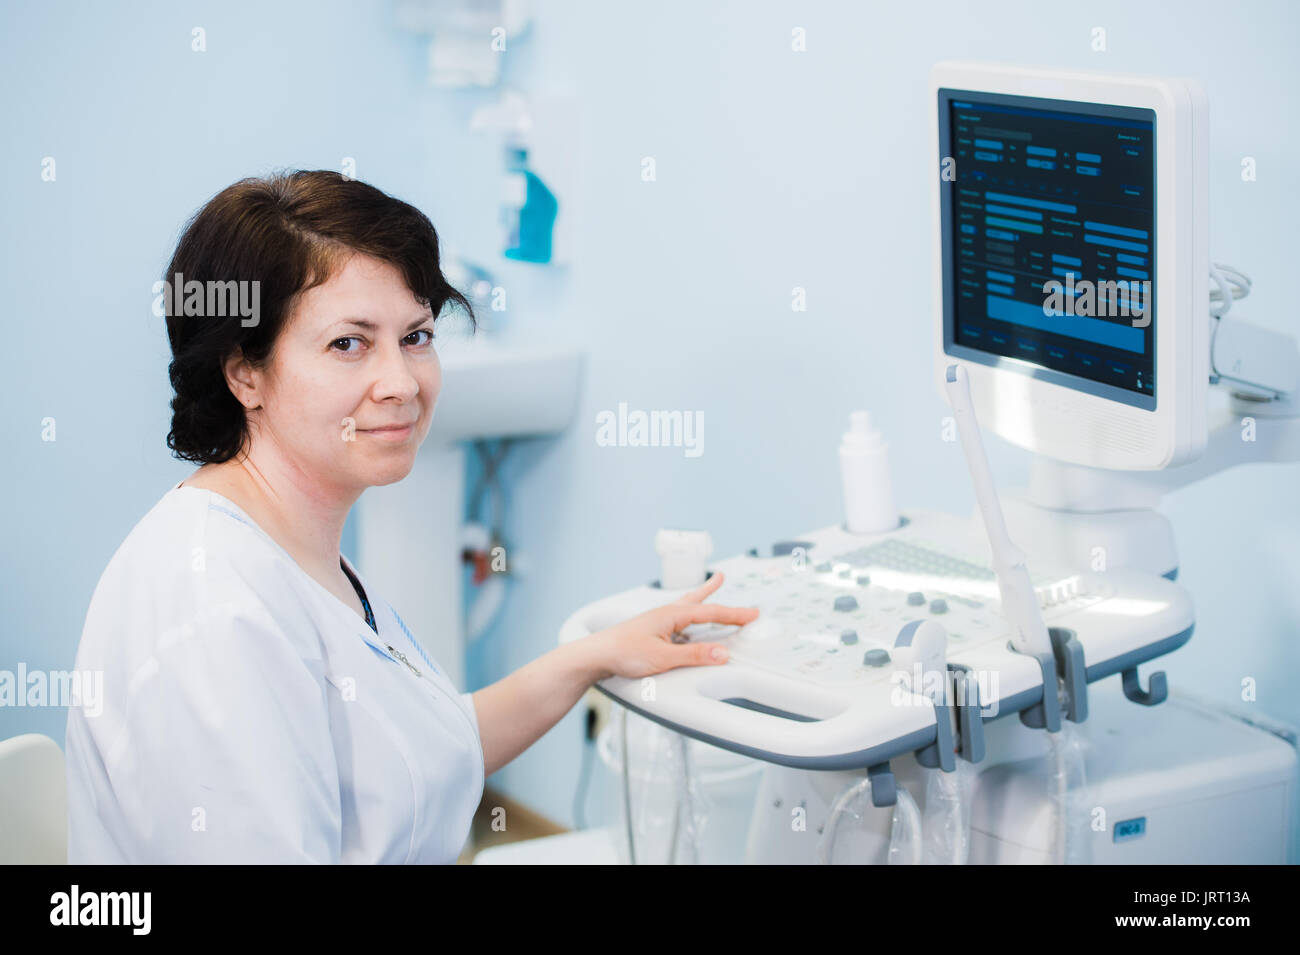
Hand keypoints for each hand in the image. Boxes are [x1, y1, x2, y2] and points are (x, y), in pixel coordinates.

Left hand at [591, 572, 759, 680]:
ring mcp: (659, 621)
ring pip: (688, 607)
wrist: (596, 655)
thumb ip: (694, 656)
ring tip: (713, 585)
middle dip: (715, 592)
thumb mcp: (663, 657)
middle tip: (725, 579)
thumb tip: (722, 653)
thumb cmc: (623, 652)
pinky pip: (679, 620)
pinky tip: (690, 624)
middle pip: (698, 601)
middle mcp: (666, 614)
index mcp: (671, 614)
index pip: (710, 612)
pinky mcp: (653, 632)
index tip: (753, 614)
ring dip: (703, 598)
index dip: (734, 614)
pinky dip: (691, 617)